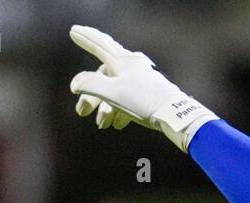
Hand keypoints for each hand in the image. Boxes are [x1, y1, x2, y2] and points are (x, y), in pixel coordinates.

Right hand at [69, 25, 216, 150]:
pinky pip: (130, 100)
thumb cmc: (144, 102)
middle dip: (91, 95)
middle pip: (104, 75)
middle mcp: (133, 66)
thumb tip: (76, 84)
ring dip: (106, 108)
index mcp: (123, 61)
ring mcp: (143, 79)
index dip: (85, 38)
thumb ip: (91, 85)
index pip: (99, 44)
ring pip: (116, 90)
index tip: (73, 30)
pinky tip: (117, 125)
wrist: (175, 116)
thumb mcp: (113, 93)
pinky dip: (121, 111)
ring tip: (102, 125)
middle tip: (81, 112)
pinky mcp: (151, 93)